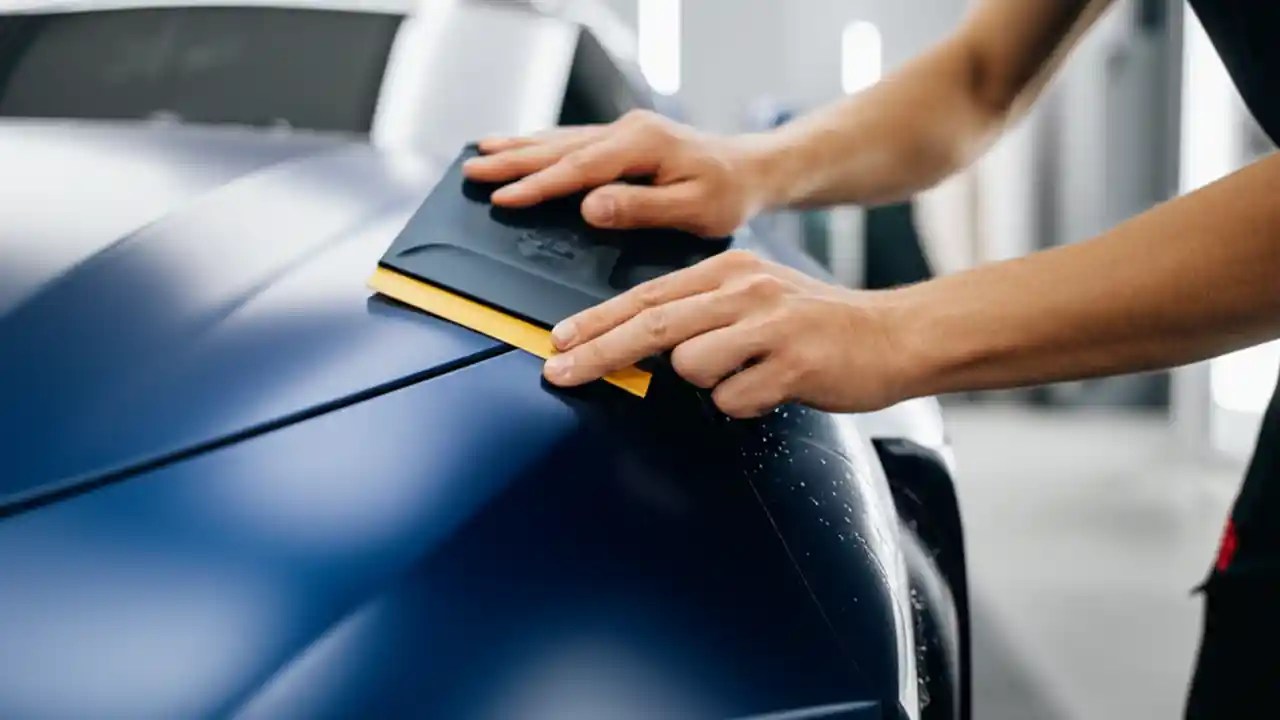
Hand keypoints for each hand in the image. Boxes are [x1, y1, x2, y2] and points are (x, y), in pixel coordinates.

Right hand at [462, 110, 777, 236]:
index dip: (538, 185)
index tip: (504, 199)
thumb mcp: (693, 210)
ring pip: (561, 141)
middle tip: (471, 170)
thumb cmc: (728, 195)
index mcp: (643, 144)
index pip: (579, 168)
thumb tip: (590, 207)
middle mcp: (629, 131)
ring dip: (519, 148)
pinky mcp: (624, 140)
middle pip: (559, 148)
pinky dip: (541, 145)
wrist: (753, 171)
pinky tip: (521, 147)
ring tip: (482, 152)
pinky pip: (573, 142)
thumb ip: (640, 209)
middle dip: (513, 160)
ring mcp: (625, 132)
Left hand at [541, 250, 913, 417]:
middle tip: (558, 373)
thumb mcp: (757, 298)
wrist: (895, 336)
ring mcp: (770, 325)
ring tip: (749, 373)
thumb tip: (644, 340)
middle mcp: (745, 290)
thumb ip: (704, 312)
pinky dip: (746, 404)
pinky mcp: (793, 363)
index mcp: (730, 270)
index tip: (559, 341)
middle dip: (597, 352)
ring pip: (692, 365)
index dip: (597, 321)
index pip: (647, 296)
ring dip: (708, 382)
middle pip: (652, 325)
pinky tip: (775, 390)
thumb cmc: (819, 324)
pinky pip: (736, 399)